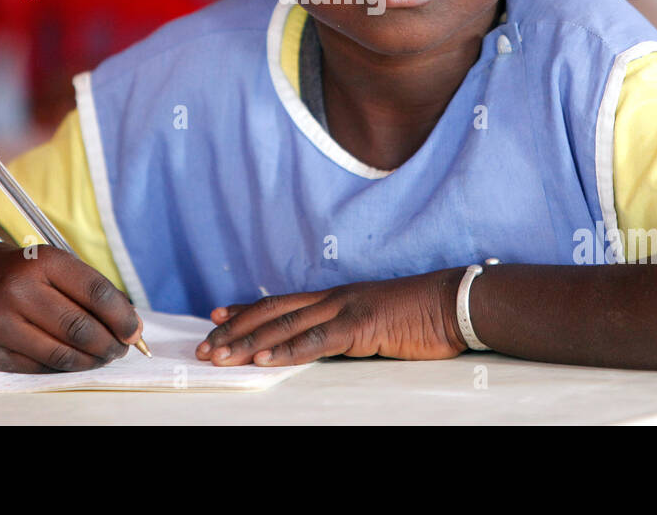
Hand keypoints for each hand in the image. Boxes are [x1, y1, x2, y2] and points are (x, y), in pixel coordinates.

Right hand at [0, 241, 144, 372]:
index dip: (122, 317)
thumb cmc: (25, 275)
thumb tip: (131, 328)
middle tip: (121, 349)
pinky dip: (64, 367)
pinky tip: (74, 361)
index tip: (135, 332)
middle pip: (79, 327)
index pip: (95, 292)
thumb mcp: (56, 267)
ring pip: (61, 353)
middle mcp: (18, 289)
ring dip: (90, 360)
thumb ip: (93, 292)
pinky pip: (39, 368)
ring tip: (102, 357)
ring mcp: (0, 322)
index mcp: (43, 261)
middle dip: (109, 344)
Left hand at [195, 269, 468, 365]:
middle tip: (204, 347)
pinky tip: (265, 360)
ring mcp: (345, 310)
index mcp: (336, 297)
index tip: (215, 317)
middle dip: (235, 331)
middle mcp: (333, 299)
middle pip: (272, 313)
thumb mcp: (374, 320)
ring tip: (220, 357)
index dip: (245, 310)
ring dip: (249, 343)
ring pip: (285, 326)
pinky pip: (316, 341)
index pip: (280, 302)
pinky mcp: (360, 327)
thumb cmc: (420, 315)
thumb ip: (347, 328)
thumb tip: (324, 343)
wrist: (452, 303)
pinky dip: (287, 350)